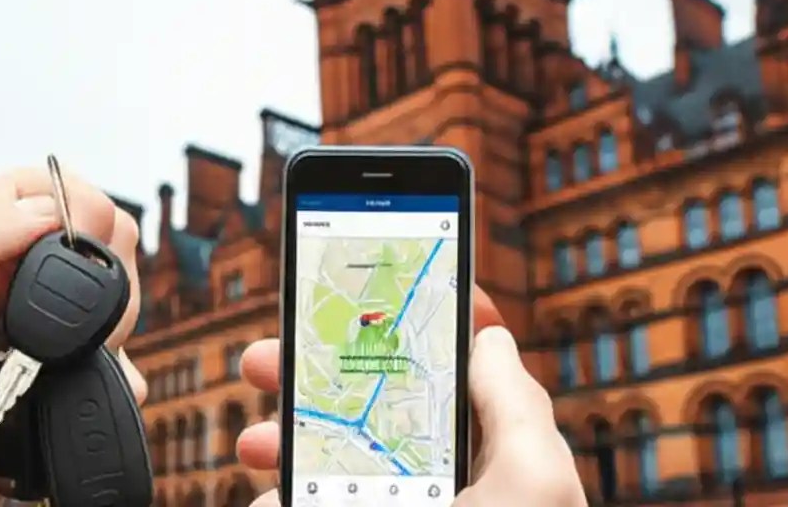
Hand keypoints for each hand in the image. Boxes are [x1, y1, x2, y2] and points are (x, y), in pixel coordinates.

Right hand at [236, 289, 584, 506]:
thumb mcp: (535, 480)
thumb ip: (516, 402)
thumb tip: (493, 333)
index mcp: (486, 460)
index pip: (440, 378)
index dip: (394, 333)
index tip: (345, 301)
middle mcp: (439, 487)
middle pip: (367, 413)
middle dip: (309, 380)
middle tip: (261, 362)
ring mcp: (395, 506)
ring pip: (327, 465)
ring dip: (282, 445)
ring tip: (252, 447)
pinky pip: (311, 502)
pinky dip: (282, 500)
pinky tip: (266, 502)